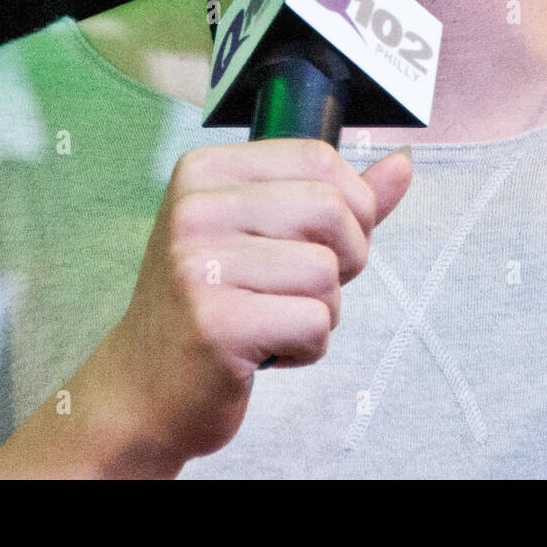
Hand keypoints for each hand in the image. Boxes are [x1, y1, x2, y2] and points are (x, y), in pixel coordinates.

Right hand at [103, 137, 411, 469]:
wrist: (143, 389)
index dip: (350, 205)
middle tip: (302, 290)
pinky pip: (314, 324)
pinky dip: (307, 349)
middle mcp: (196, 208)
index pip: (317, 157)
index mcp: (205, 170)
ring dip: (322, 311)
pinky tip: (264, 352)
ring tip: (272, 321)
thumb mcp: (265, 233)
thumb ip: (337, 199)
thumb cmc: (215, 303)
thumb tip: (403, 166)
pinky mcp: (214, 324)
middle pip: (330, 208)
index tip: (323, 242)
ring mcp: (199, 264)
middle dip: (346, 259)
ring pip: (327, 271)